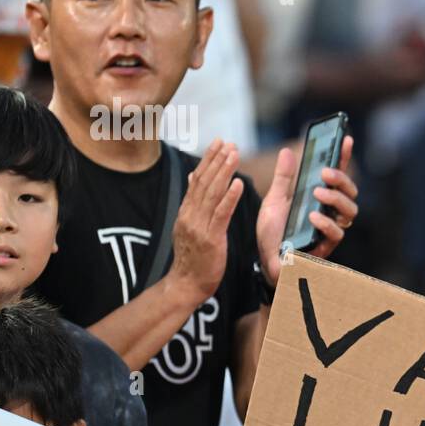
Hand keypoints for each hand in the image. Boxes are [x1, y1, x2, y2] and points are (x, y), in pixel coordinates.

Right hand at [168, 139, 243, 304]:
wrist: (186, 284)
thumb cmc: (193, 257)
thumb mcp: (190, 225)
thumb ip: (193, 201)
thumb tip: (194, 176)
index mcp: (187, 210)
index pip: (198, 179)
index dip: (209, 159)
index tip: (219, 142)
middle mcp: (190, 214)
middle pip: (204, 182)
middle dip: (217, 160)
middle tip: (229, 142)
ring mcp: (199, 226)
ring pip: (212, 193)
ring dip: (224, 172)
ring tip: (234, 154)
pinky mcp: (210, 238)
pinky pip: (221, 214)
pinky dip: (229, 197)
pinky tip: (238, 183)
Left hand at [256, 135, 358, 285]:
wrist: (264, 260)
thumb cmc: (272, 232)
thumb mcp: (274, 199)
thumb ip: (283, 177)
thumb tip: (287, 151)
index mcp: (319, 199)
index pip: (337, 176)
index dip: (344, 157)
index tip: (346, 139)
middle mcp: (329, 213)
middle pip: (350, 193)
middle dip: (342, 179)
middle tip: (325, 173)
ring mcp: (330, 230)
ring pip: (350, 212)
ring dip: (336, 199)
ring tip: (318, 193)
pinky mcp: (326, 247)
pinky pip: (337, 233)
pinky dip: (326, 222)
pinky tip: (313, 216)